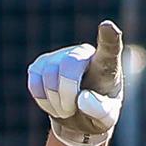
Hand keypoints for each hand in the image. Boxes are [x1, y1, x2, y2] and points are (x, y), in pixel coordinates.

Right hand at [27, 20, 124, 145]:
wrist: (78, 116)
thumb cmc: (97, 112)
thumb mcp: (106, 118)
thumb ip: (100, 111)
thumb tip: (82, 98)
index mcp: (107, 64)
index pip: (110, 47)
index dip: (108, 37)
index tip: (108, 26)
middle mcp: (83, 53)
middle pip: (68, 65)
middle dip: (66, 93)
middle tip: (70, 110)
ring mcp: (61, 55)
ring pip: (49, 75)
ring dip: (55, 102)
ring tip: (66, 110)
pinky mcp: (41, 64)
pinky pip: (35, 82)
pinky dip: (43, 100)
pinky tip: (54, 103)